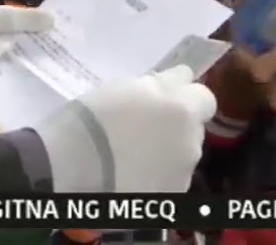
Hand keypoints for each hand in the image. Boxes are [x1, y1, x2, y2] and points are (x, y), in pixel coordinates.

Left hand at [0, 6, 53, 89]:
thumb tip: (5, 47)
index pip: (4, 18)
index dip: (28, 19)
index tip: (53, 21)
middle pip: (12, 39)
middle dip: (37, 40)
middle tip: (66, 43)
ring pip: (9, 61)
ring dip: (29, 63)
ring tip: (56, 67)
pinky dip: (13, 84)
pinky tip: (30, 90)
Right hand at [33, 65, 216, 191]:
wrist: (71, 165)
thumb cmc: (93, 117)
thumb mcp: (126, 86)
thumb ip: (160, 84)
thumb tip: (180, 77)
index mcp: (183, 109)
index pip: (205, 98)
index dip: (187, 98)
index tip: (166, 100)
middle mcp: (191, 142)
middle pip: (194, 128)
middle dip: (176, 126)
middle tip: (144, 127)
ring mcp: (182, 173)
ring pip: (183, 155)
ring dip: (167, 151)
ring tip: (132, 155)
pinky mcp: (168, 197)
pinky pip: (170, 179)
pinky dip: (157, 175)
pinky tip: (131, 174)